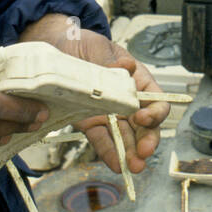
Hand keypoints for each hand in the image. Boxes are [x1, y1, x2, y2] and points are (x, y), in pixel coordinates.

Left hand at [20, 14, 169, 173]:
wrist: (55, 48)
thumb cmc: (83, 44)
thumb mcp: (98, 47)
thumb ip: (110, 60)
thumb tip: (126, 67)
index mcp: (136, 80)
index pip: (156, 100)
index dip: (155, 112)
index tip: (143, 118)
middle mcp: (126, 100)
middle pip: (145, 125)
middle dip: (147, 140)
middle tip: (144, 152)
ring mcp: (109, 113)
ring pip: (126, 137)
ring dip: (131, 153)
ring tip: (134, 168)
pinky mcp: (90, 122)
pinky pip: (102, 140)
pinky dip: (110, 153)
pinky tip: (117, 166)